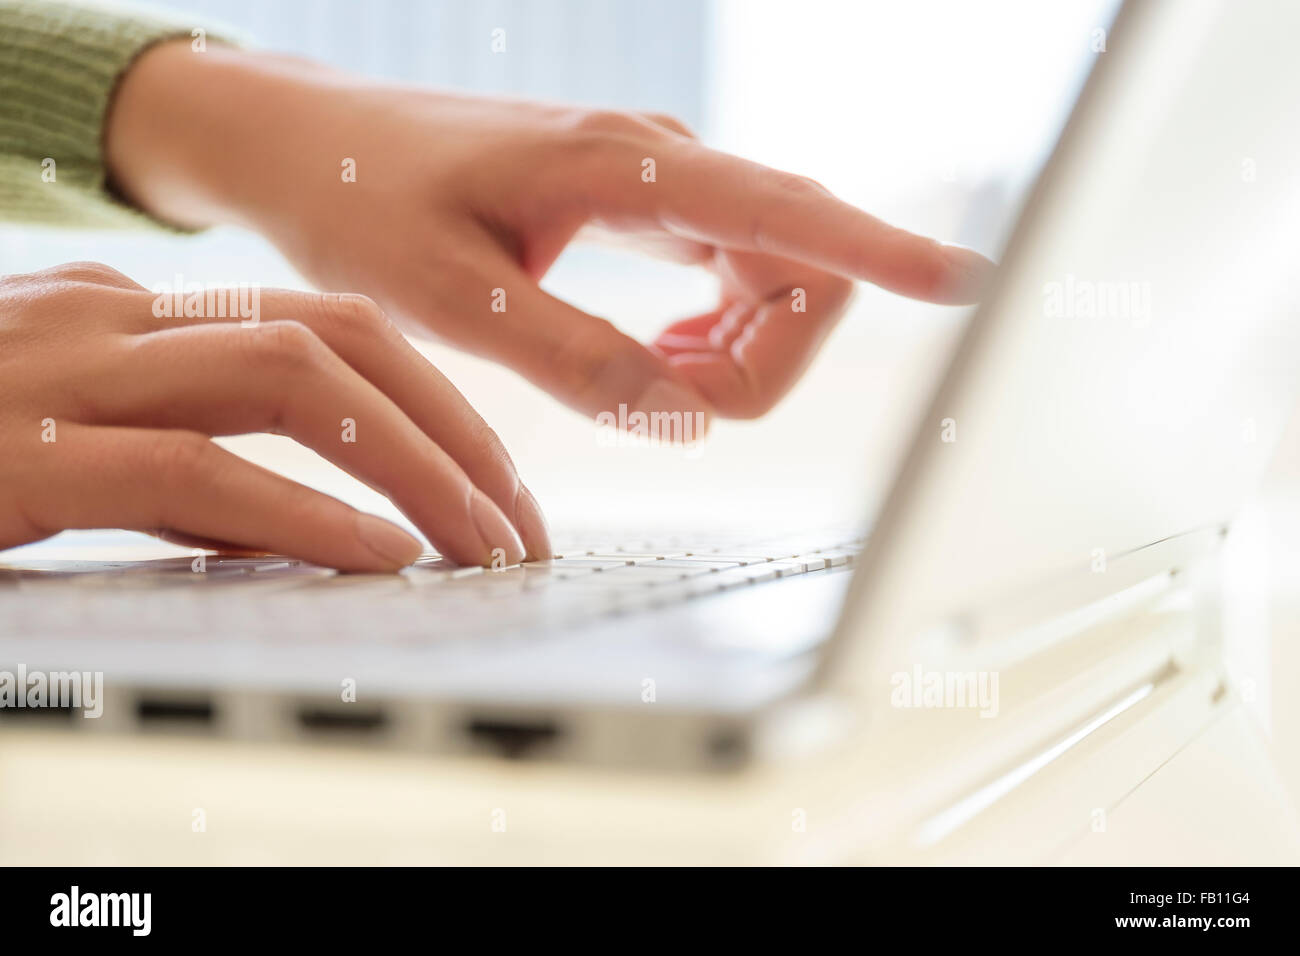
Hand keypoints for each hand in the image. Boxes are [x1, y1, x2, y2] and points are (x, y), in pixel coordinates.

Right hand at [0, 263, 548, 568]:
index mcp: (137, 315)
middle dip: (455, 429)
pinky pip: (193, 470)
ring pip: (291, 381)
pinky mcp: (19, 454)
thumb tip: (311, 512)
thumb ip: (185, 455)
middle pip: (337, 336)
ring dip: (412, 466)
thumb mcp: (80, 437)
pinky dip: (304, 513)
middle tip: (522, 522)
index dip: (436, 402)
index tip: (497, 482)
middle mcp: (114, 320)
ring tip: (484, 545)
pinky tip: (379, 559)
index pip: (330, 326)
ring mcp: (64, 374)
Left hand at [105, 42, 993, 424]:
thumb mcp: (452, 297)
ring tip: (647, 375)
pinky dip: (717, 331)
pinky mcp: (644, 205)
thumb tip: (683, 410)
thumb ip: (574, 355)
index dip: (882, 253)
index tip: (970, 281)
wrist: (315, 144)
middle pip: (802, 263)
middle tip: (670, 400)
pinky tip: (658, 354)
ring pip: (774, 272)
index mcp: (622, 171)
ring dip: (741, 350)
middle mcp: (660, 164)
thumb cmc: (364, 201)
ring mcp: (658, 181)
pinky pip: (731, 272)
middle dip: (766, 358)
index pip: (783, 211)